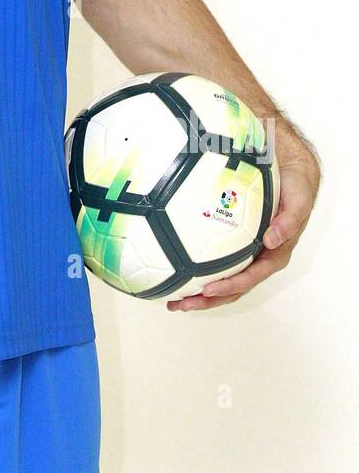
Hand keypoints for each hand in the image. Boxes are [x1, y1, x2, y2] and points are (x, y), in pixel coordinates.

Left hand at [167, 144, 320, 312]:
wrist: (291, 167)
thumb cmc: (296, 186)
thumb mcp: (299, 199)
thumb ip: (290, 219)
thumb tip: (272, 240)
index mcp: (275, 253)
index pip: (251, 277)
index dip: (230, 286)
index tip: (208, 290)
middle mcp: (258, 256)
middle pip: (232, 286)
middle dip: (207, 299)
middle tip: (180, 304)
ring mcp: (245, 250)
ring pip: (222, 277)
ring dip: (198, 292)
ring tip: (173, 300)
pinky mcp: (232, 239)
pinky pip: (214, 257)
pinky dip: (196, 266)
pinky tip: (175, 268)